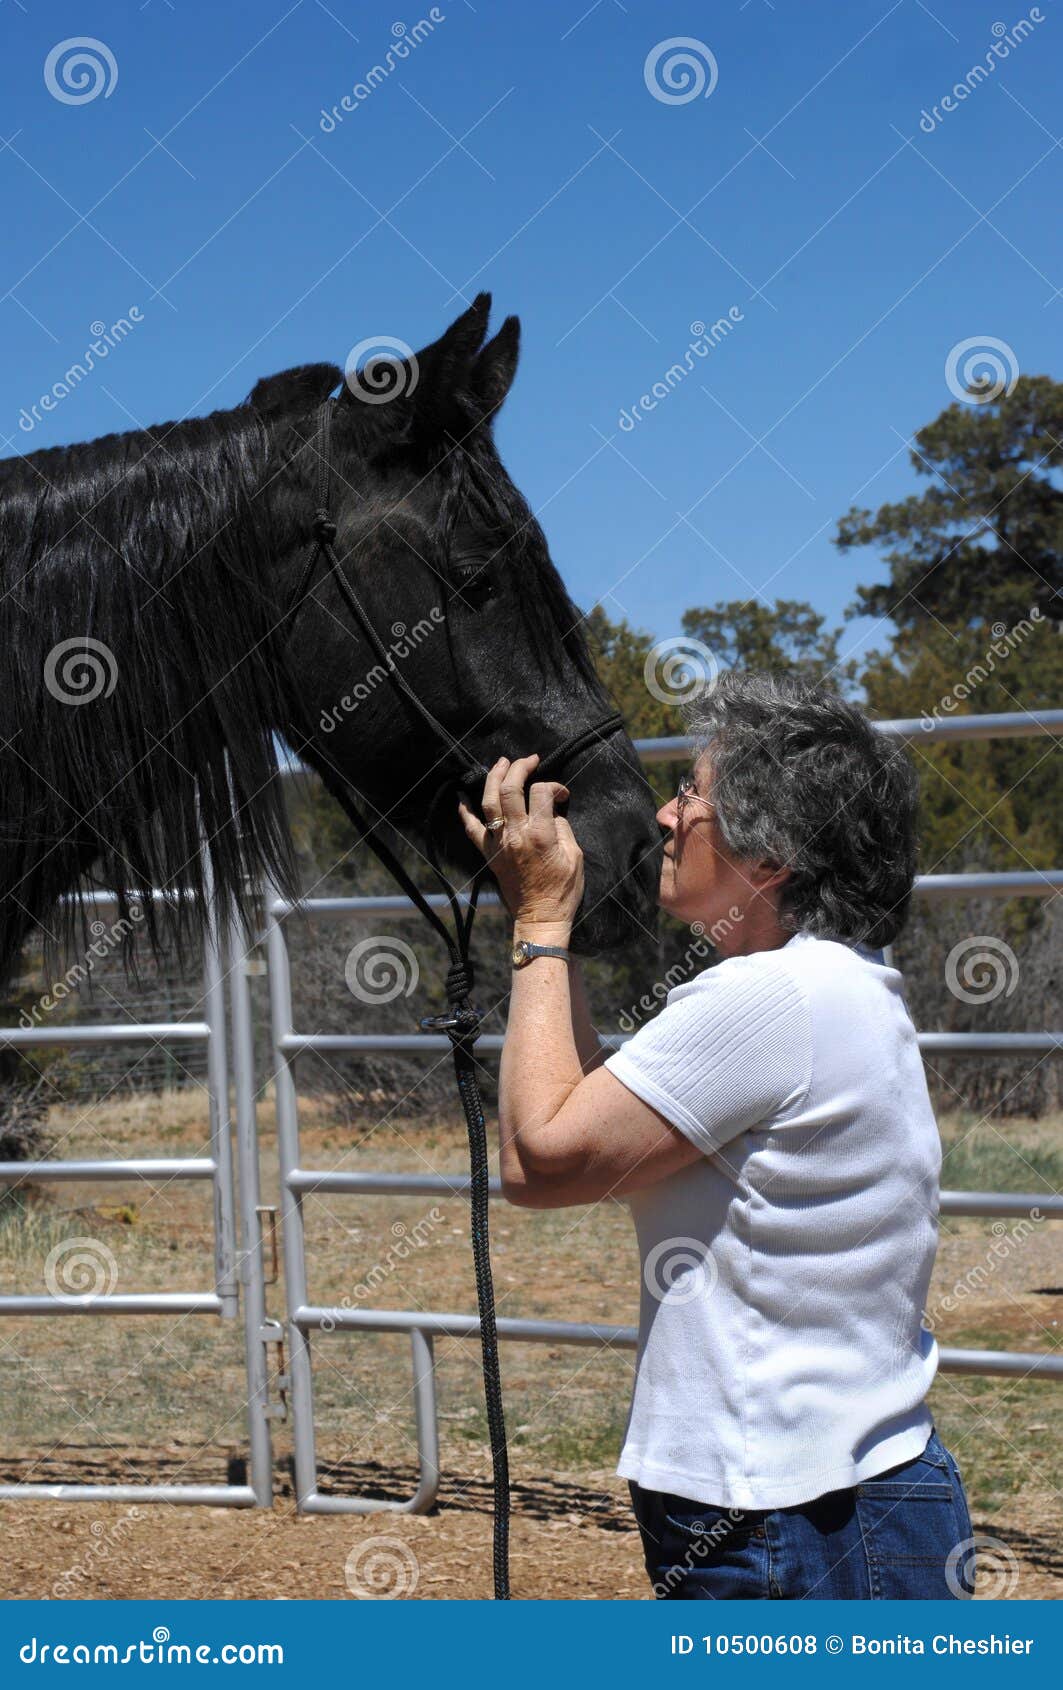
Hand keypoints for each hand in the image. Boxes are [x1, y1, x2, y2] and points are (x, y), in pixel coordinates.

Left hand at [457, 753, 582, 929]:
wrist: (540, 917)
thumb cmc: (563, 890)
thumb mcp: (575, 856)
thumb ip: (562, 828)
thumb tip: (552, 811)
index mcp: (540, 834)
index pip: (542, 792)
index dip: (554, 786)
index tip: (562, 794)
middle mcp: (516, 834)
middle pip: (510, 789)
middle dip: (519, 767)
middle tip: (529, 760)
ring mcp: (499, 843)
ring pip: (489, 801)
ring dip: (494, 777)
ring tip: (501, 763)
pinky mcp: (490, 853)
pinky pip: (471, 829)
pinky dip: (464, 811)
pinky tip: (461, 797)